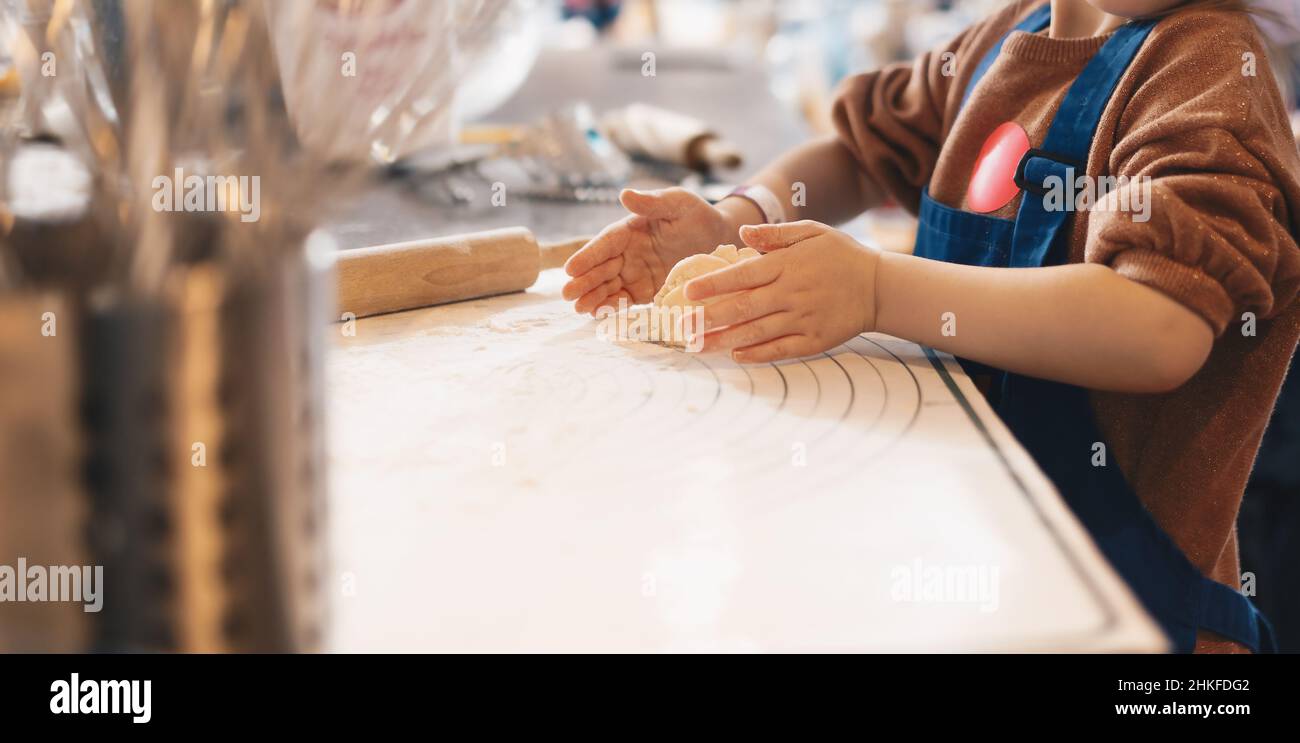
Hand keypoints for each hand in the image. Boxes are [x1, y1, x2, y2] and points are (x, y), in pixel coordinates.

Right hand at [562, 187, 730, 314]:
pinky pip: (625, 300)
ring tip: (579, 309)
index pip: (605, 243)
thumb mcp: (677, 203)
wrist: (719, 239)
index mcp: (630, 230)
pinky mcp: (645, 291)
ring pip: (608, 286)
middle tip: (567, 295)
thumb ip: (652, 202)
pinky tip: (599, 316)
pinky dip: (612, 308)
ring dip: (593, 298)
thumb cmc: (696, 215)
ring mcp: (635, 273)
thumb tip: (624, 194)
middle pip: (601, 268)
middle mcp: (628, 253)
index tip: (570, 268)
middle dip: (584, 282)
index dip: (587, 256)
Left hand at [685, 221, 878, 362]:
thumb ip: (775, 233)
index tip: (687, 292)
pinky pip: (779, 349)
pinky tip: (735, 356)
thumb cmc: (840, 256)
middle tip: (680, 325)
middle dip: (708, 317)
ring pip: (756, 332)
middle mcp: (791, 293)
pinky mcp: (814, 340)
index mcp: (787, 265)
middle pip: (742, 307)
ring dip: (724, 340)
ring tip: (697, 346)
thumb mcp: (812, 232)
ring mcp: (802, 319)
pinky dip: (756, 354)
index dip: (713, 284)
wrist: (880, 287)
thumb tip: (743, 231)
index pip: (742, 274)